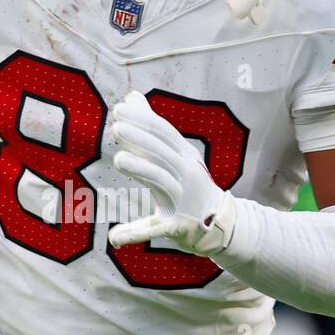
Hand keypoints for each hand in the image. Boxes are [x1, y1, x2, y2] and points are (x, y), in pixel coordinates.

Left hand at [107, 91, 236, 253]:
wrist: (218, 223)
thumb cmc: (189, 182)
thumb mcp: (175, 153)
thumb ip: (150, 128)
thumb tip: (131, 97)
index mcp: (185, 155)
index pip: (164, 132)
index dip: (143, 120)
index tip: (120, 109)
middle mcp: (187, 173)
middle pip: (163, 153)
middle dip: (141, 139)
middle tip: (117, 127)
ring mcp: (183, 199)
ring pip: (162, 181)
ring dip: (142, 169)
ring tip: (119, 160)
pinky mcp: (177, 225)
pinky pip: (155, 229)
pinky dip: (135, 233)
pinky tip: (115, 237)